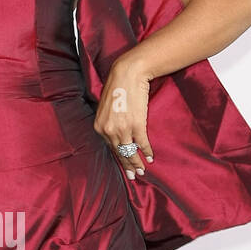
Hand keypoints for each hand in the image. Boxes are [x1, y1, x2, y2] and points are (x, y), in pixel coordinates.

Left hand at [93, 56, 153, 179]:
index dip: (119, 158)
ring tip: (142, 170)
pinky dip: (147, 151)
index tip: (124, 166)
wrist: (128, 73)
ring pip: (130, 151)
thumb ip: (109, 122)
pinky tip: (151, 157)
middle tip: (133, 175)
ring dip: (138, 162)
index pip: (110, 147)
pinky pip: (142, 143)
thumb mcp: (106, 107)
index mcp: (99, 126)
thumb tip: (116, 133)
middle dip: (128, 165)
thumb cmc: (118, 87)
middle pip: (119, 152)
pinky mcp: (136, 125)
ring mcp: (122, 129)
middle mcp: (109, 130)